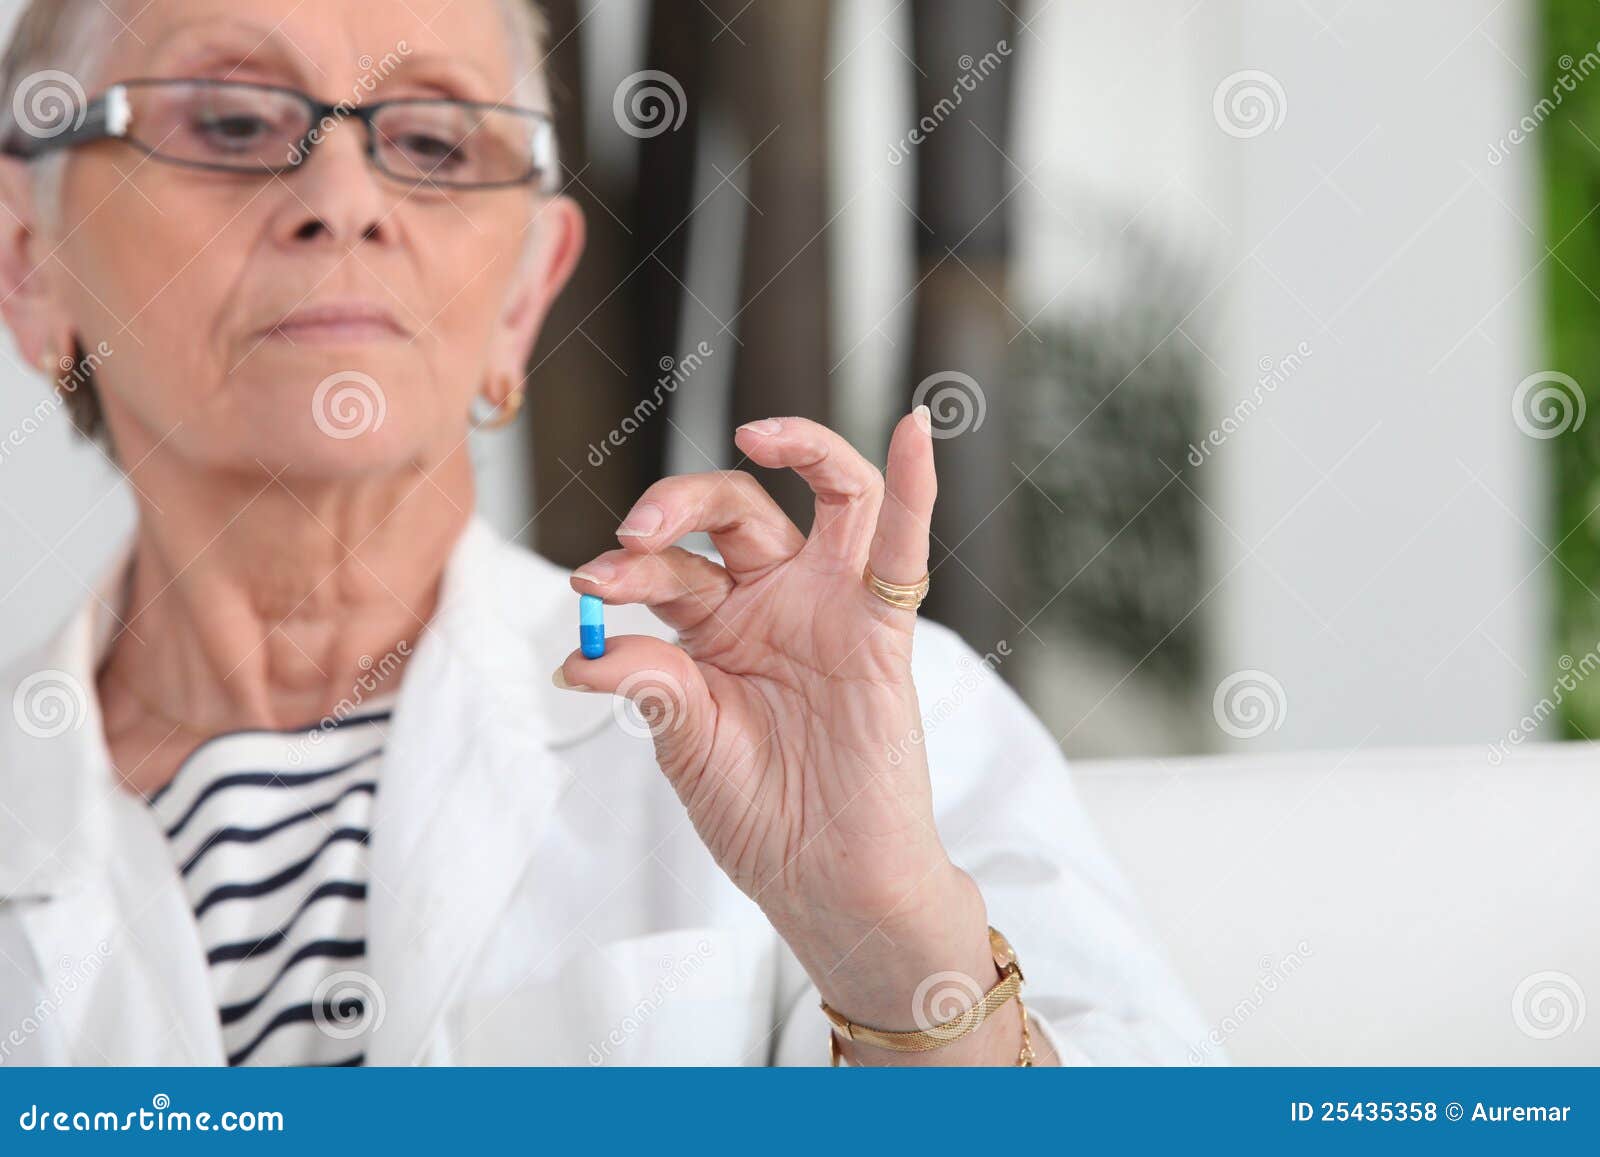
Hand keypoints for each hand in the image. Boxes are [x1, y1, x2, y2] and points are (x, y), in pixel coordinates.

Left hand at [556, 411, 1019, 1060]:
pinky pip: (901, 551)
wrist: (826, 881)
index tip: (589, 587)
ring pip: (828, 497)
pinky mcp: (882, 633)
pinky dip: (913, 489)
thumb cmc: (760, 816)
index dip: (628, 567)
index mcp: (717, 626)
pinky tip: (913, 429)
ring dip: (798, 447)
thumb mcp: (686, 745)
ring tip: (756, 433)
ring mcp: (833, 609)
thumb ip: (647, 684)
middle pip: (732, 512)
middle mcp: (775, 602)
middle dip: (676, 506)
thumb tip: (580, 652)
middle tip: (634, 537)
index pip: (672, 565)